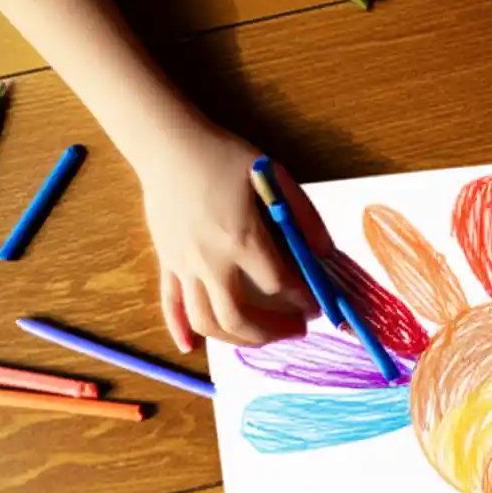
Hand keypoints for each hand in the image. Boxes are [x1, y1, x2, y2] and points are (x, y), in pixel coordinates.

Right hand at [140, 125, 330, 350]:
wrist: (168, 145)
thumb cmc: (222, 156)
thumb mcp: (272, 176)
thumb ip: (302, 216)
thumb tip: (324, 252)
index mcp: (242, 239)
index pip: (280, 285)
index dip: (304, 298)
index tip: (318, 303)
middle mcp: (211, 261)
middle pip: (240, 317)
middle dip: (273, 332)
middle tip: (296, 328)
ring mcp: (184, 266)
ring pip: (206, 321)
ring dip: (236, 339)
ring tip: (260, 337)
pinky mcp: (167, 263)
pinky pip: (170, 305)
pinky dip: (180, 329)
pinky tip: (191, 347)